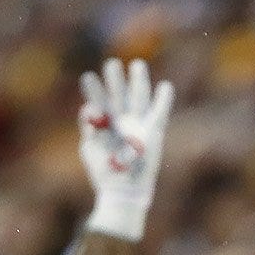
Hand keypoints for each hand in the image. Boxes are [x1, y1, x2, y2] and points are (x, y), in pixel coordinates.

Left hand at [78, 57, 174, 241]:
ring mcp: (137, 126)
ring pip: (138, 99)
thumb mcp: (91, 149)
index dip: (93, 90)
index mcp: (103, 124)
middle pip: (119, 95)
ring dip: (139, 82)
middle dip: (116, 80)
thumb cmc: (104, 171)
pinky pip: (159, 114)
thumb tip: (89, 110)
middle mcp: (121, 122)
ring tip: (137, 64)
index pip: (98, 102)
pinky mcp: (153, 133)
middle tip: (112, 64)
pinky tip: (166, 86)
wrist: (122, 190)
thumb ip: (91, 128)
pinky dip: (163, 101)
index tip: (88, 77)